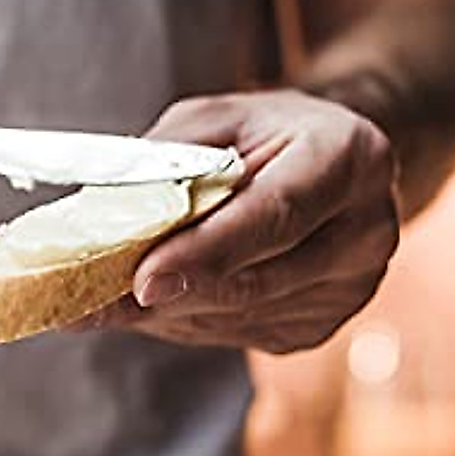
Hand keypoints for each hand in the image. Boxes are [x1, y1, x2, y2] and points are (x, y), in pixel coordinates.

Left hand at [83, 90, 399, 353]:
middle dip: (166, 295)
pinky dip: (186, 320)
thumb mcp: (217, 119)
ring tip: (108, 298)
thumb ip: (168, 164)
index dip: (206, 254)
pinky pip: (237, 335)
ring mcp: (348, 289)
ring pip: (236, 318)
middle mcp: (365, 231)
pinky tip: (162, 299)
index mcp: (348, 158)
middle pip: (253, 281)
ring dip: (166, 313)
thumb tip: (100, 224)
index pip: (273, 216)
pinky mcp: (319, 326)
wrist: (331, 165)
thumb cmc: (265, 133)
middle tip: (89, 303)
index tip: (143, 282)